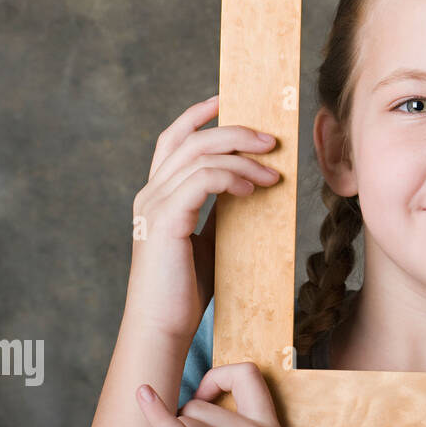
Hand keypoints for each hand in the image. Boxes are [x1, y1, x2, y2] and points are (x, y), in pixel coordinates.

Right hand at [127, 94, 279, 342]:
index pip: (173, 139)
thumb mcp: (207, 240)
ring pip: (200, 156)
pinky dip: (232, 177)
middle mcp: (150, 194)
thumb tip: (251, 185)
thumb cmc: (187, 290)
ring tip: (275, 173)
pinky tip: (255, 189)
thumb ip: (219, 211)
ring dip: (243, 158)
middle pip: (192, 140)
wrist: (163, 327)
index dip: (198, 114)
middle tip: (273, 141)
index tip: (229, 99)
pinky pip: (202, 180)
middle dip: (236, 132)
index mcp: (158, 195)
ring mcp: (153, 206)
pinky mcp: (164, 222)